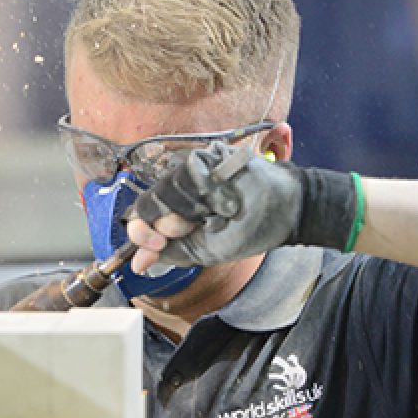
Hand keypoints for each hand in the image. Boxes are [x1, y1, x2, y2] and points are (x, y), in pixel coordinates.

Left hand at [126, 141, 303, 272]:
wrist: (281, 214)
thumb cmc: (248, 232)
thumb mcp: (202, 251)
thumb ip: (168, 253)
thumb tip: (135, 263)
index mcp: (176, 212)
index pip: (142, 217)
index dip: (142, 232)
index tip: (156, 245)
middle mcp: (181, 189)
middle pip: (150, 202)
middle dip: (170, 223)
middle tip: (195, 227)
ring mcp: (194, 170)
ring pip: (168, 187)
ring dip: (192, 208)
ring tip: (219, 212)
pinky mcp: (210, 155)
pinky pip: (191, 170)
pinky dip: (208, 190)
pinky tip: (226, 198)